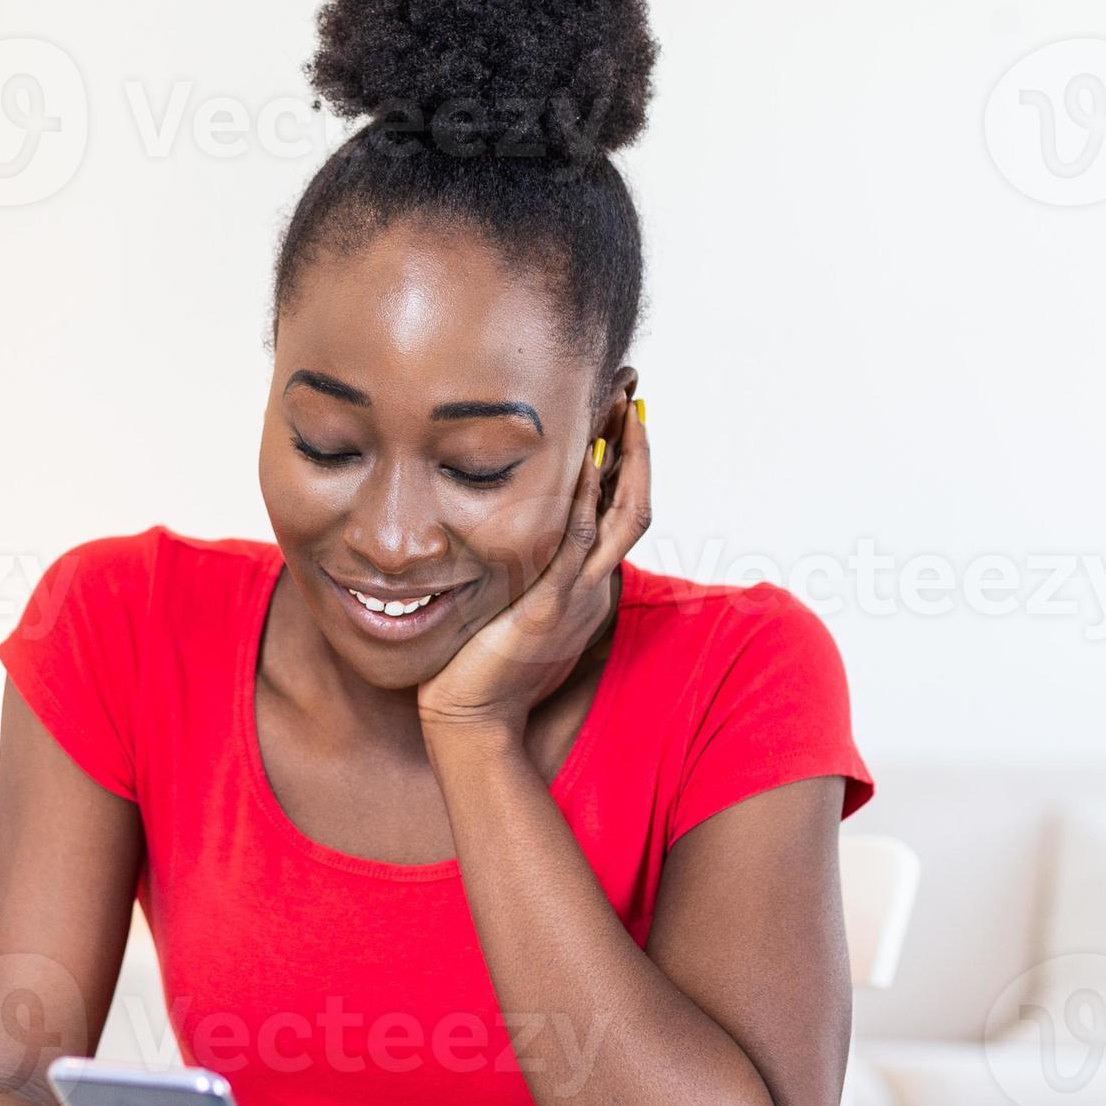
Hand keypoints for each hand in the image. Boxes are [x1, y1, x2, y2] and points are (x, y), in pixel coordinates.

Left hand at [417, 400, 651, 739]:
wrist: (468, 721)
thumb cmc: (481, 664)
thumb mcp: (515, 605)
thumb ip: (528, 570)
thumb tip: (517, 530)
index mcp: (589, 584)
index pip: (622, 508)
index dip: (629, 456)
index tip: (623, 406)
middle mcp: (593, 587)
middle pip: (636, 502)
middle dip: (636, 441)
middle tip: (632, 385)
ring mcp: (576, 599)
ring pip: (620, 517)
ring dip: (623, 458)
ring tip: (619, 406)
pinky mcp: (546, 611)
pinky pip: (574, 547)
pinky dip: (586, 503)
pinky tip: (585, 463)